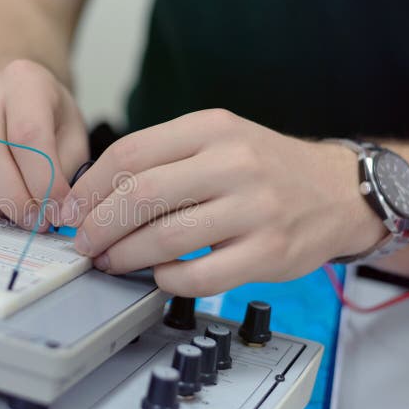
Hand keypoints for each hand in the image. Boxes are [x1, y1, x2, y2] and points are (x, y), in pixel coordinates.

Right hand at [0, 59, 88, 229]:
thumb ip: (66, 170)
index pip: (27, 134)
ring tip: (12, 212)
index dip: (42, 180)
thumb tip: (57, 211)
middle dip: (12, 197)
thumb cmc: (49, 120)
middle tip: (33, 220)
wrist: (18, 100)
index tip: (56, 208)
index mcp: (23, 80)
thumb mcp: (73, 135)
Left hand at [61, 109, 384, 295]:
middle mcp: (233, 163)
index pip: (129, 154)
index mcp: (211, 128)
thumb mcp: (217, 140)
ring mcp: (254, 209)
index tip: (70, 212)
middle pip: (140, 196)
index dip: (89, 190)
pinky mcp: (269, 252)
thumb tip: (94, 198)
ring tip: (111, 262)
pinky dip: (167, 280)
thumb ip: (162, 159)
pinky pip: (200, 276)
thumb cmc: (264, 168)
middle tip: (83, 244)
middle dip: (98, 227)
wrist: (339, 191)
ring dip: (125, 256)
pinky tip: (159, 276)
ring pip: (165, 238)